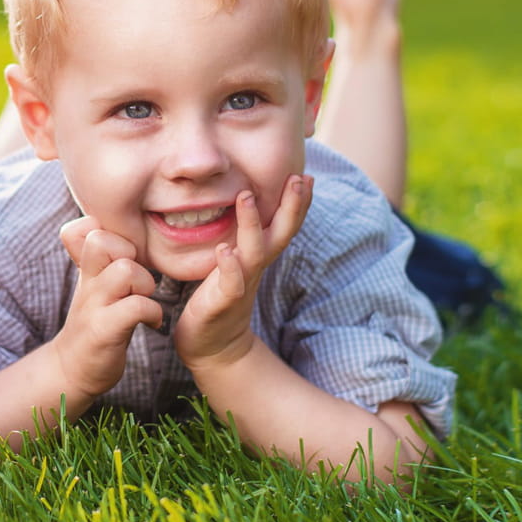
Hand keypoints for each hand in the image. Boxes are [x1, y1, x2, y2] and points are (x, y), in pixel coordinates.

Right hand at [51, 216, 162, 397]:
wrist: (73, 369)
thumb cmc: (93, 323)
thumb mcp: (93, 285)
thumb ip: (102, 258)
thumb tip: (114, 226)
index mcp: (88, 270)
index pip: (83, 227)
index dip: (108, 230)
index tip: (123, 254)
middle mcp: (88, 283)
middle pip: (100, 239)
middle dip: (128, 253)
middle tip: (136, 278)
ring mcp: (94, 306)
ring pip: (124, 270)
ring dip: (144, 283)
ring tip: (144, 299)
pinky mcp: (104, 330)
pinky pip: (137, 307)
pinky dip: (153, 313)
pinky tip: (152, 323)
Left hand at [174, 175, 311, 369]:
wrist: (214, 347)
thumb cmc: (223, 297)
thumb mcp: (239, 262)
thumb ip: (247, 238)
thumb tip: (250, 205)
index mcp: (260, 256)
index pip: (284, 225)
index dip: (298, 203)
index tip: (307, 174)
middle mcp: (255, 267)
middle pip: (281, 234)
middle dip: (292, 206)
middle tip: (299, 177)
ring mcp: (240, 284)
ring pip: (253, 251)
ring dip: (252, 224)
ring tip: (246, 196)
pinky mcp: (222, 302)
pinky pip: (230, 283)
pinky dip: (229, 266)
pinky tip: (224, 250)